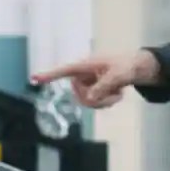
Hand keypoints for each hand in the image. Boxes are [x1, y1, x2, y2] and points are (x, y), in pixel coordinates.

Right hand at [31, 50, 159, 108]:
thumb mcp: (119, 75)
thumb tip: (89, 99)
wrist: (136, 68)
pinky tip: (116, 93)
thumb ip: (104, 86)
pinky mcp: (92, 92)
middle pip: (81, 95)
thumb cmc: (127, 65)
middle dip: (99, 97)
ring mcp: (87, 85)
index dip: (48, 75)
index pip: (64, 71)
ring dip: (106, 100)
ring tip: (118, 91)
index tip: (33, 78)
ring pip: (88, 102)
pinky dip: (108, 102)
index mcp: (85, 65)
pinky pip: (94, 105)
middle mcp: (82, 75)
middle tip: (116, 91)